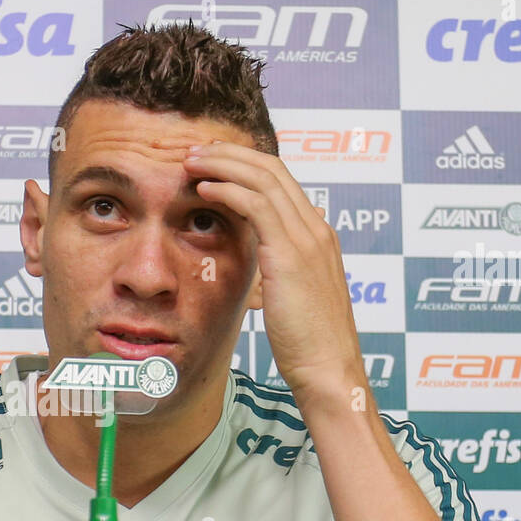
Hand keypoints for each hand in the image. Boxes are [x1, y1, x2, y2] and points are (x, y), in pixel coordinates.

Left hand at [183, 141, 364, 397]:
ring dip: (224, 164)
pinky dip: (229, 189)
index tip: (213, 162)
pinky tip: (205, 189)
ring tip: (192, 161)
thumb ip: (279, 273)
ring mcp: (308, 239)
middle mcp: (317, 229)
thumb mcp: (293, 298)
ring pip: (264, 179)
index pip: (282, 182)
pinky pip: (258, 205)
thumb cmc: (308, 344)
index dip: (245, 165)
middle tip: (196, 151)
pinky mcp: (291, 255)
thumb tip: (261, 268)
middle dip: (231, 154)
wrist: (328, 369)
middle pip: (274, 169)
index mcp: (318, 237)